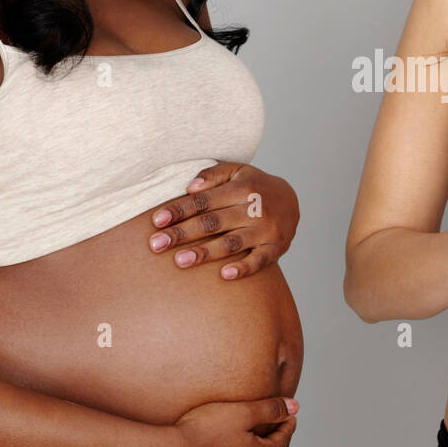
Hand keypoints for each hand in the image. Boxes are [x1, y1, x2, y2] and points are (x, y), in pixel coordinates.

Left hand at [147, 161, 299, 279]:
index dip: (179, 210)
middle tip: (156, 245)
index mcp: (242, 188)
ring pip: (231, 242)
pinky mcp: (276, 248)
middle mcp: (255, 208)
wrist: (291, 201)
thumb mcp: (237, 171)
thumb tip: (190, 187)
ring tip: (179, 260)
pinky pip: (259, 261)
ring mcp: (266, 230)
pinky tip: (224, 275)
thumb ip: (213, 174)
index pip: (204, 200)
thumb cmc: (253, 186)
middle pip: (213, 222)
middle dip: (183, 233)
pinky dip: (243, 268)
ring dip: (205, 252)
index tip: (156, 221)